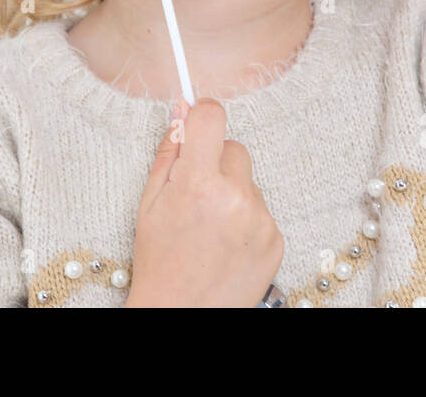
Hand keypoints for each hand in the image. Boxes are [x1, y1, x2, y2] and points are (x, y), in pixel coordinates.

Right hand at [124, 98, 283, 306]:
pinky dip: (246, 220)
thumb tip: (182, 111)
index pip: (212, 118)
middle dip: (216, 162)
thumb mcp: (149, 203)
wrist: (182, 314)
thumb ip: (169, 153)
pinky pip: (262, 210)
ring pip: (249, 181)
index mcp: (198, 184)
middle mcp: (235, 198)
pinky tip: (227, 244)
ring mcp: (260, 220)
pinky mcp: (276, 239)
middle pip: (234, 148)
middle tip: (197, 194)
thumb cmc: (159, 261)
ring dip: (232, 193)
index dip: (202, 116)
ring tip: (211, 228)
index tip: (197, 125)